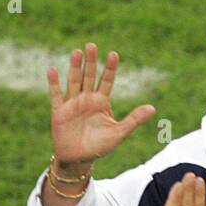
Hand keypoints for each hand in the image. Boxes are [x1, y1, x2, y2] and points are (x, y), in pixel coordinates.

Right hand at [48, 43, 155, 170]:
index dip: (110, 68)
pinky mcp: (59, 111)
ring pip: (74, 81)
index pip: (107, 81)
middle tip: (92, 45)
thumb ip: (134, 119)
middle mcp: (87, 99)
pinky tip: (52, 69)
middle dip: (91, 62)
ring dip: (75, 67)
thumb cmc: (99, 146)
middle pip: (89, 76)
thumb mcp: (119, 133)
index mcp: (101, 102)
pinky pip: (56, 95)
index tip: (114, 54)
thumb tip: (153, 108)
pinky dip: (54, 83)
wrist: (79, 159)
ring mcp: (73, 103)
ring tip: (77, 52)